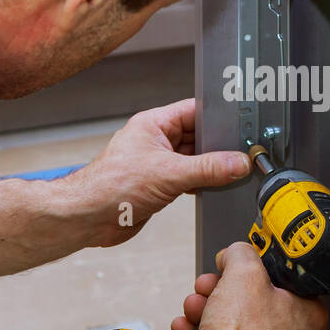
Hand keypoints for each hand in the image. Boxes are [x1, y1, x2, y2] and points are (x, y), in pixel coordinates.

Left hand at [69, 99, 250, 247]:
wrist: (89, 218)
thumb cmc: (110, 186)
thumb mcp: (169, 173)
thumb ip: (208, 169)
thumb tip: (237, 163)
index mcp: (154, 124)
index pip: (194, 111)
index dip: (218, 117)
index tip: (240, 126)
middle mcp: (156, 141)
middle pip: (198, 136)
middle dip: (217, 146)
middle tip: (240, 154)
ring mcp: (158, 163)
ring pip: (194, 159)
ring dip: (209, 168)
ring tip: (227, 173)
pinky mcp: (159, 184)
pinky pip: (189, 178)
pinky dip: (202, 183)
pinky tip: (212, 188)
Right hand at [172, 242, 327, 329]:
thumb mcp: (243, 274)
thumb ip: (241, 254)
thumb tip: (235, 253)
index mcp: (309, 316)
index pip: (282, 280)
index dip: (254, 268)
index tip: (237, 264)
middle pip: (252, 302)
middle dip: (221, 290)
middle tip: (208, 286)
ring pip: (234, 325)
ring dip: (207, 310)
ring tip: (194, 307)